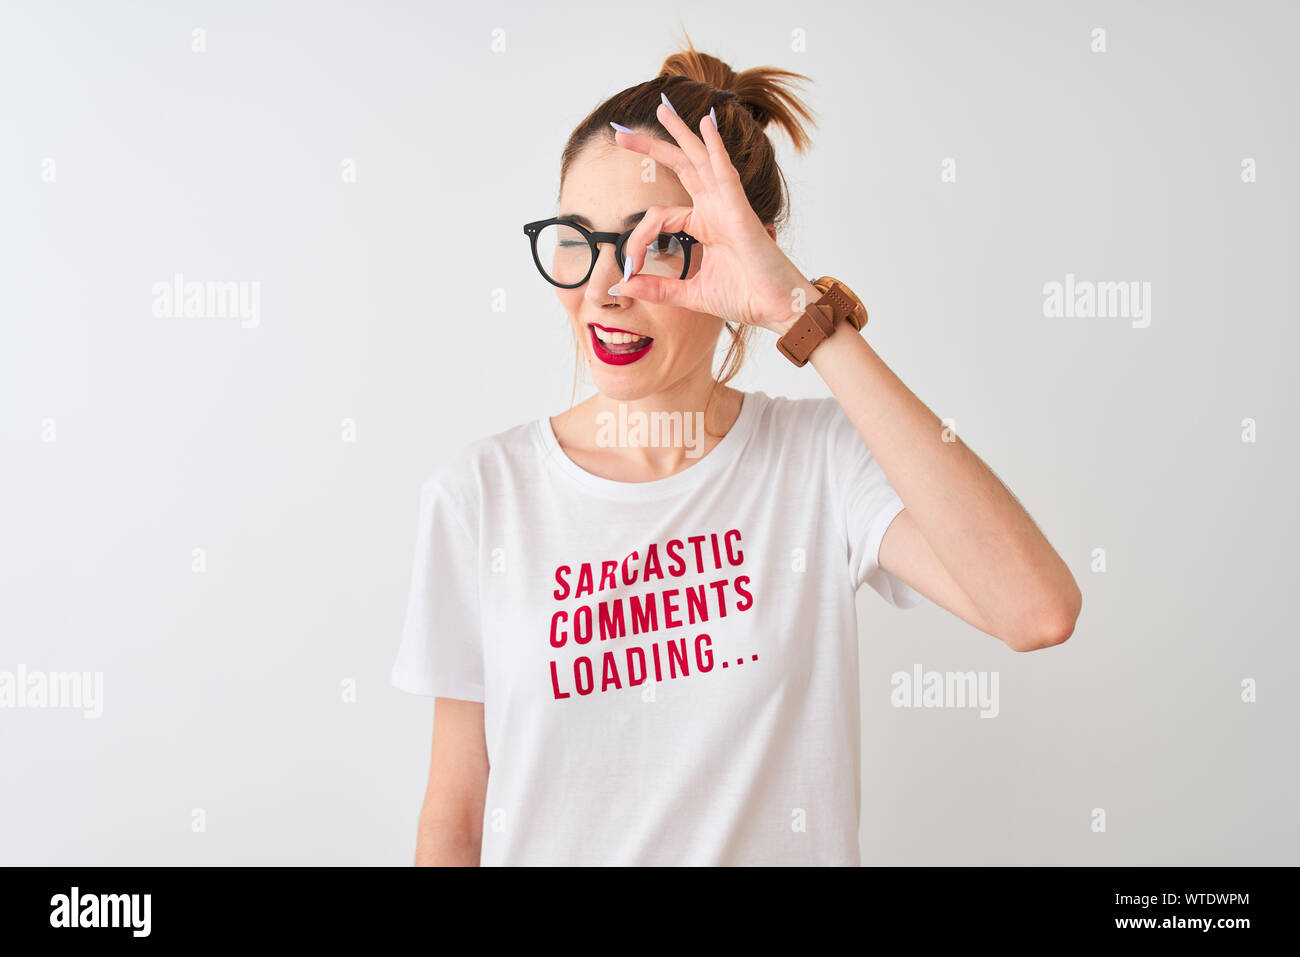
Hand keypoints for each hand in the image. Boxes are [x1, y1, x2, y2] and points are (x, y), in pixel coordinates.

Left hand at [608, 98, 815, 335]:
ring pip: (700, 160)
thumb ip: (659, 288)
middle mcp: (716, 209)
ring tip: (663, 109)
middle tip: (622, 134)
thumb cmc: (747, 297)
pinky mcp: (740, 212)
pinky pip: (725, 174)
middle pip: (680, 168)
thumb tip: (624, 285)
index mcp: (704, 225)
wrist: (779, 308)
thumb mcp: (691, 294)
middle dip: (652, 147)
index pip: (658, 216)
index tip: (628, 268)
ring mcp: (729, 207)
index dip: (638, 239)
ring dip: (681, 134)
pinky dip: (716, 148)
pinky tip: (707, 123)